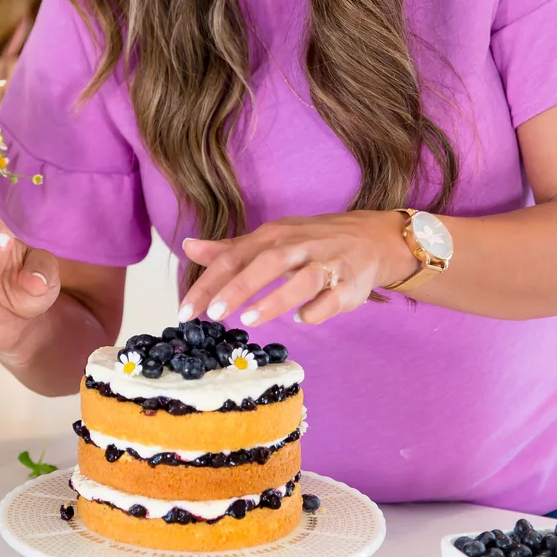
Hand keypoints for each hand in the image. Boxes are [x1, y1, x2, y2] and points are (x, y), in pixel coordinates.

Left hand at [178, 211, 417, 327]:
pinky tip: (303, 319)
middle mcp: (298, 246)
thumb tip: (189, 247)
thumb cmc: (309, 242)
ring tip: (249, 320)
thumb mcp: (268, 240)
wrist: (370, 238)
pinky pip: (333, 298)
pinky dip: (318, 309)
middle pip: (265, 263)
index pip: (233, 257)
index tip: (186, 310)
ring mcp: (326, 263)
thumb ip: (230, 249)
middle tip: (213, 314)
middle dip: (238, 288)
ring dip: (275, 300)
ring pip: (301, 280)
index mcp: (273, 236)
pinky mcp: (350, 282)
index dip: (208, 284)